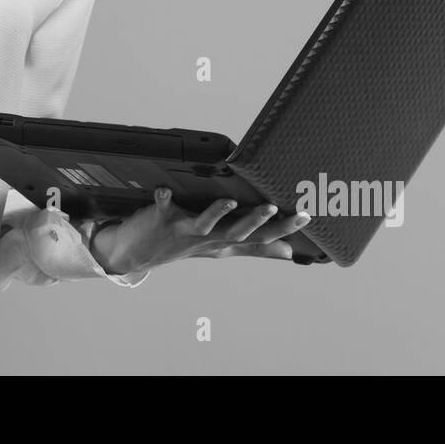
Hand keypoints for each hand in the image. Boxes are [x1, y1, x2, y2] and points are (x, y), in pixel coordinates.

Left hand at [102, 187, 310, 273]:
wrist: (138, 253)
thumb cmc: (185, 245)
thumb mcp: (223, 248)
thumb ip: (256, 248)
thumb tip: (289, 252)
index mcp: (225, 241)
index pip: (259, 237)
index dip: (283, 228)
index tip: (306, 216)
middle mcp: (208, 238)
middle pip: (237, 232)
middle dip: (255, 220)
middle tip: (274, 207)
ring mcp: (185, 230)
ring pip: (206, 223)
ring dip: (217, 212)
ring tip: (230, 200)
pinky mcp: (162, 218)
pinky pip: (163, 207)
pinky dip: (163, 198)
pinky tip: (163, 190)